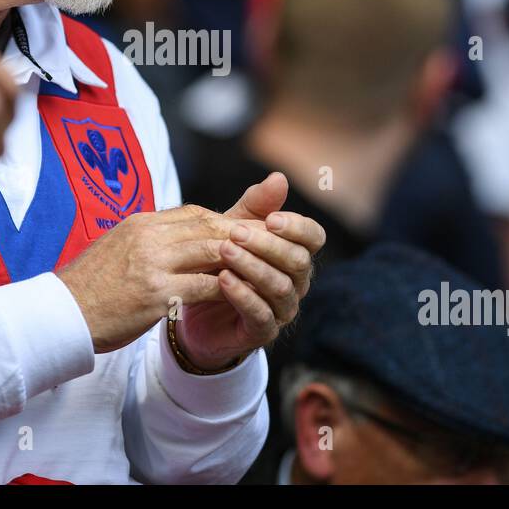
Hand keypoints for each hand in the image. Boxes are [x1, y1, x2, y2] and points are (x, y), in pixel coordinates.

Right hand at [56, 205, 251, 353]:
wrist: (60, 314)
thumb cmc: (90, 287)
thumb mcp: (118, 249)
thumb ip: (148, 239)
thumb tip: (177, 236)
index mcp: (140, 222)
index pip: (195, 213)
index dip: (225, 223)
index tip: (246, 235)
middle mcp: (148, 236)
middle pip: (210, 228)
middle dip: (244, 239)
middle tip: (269, 250)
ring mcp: (152, 264)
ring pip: (213, 253)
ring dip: (241, 262)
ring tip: (261, 273)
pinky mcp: (155, 294)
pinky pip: (205, 286)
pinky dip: (227, 289)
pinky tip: (240, 297)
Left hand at [174, 173, 325, 370]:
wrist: (195, 305)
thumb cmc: (222, 260)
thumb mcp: (233, 227)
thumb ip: (256, 205)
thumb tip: (280, 177)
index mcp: (295, 253)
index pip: (313, 238)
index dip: (297, 227)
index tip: (271, 219)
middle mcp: (296, 282)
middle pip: (297, 261)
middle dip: (267, 245)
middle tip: (236, 232)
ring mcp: (282, 309)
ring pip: (280, 287)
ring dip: (252, 267)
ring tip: (225, 252)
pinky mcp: (262, 332)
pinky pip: (261, 314)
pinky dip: (243, 296)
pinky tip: (223, 280)